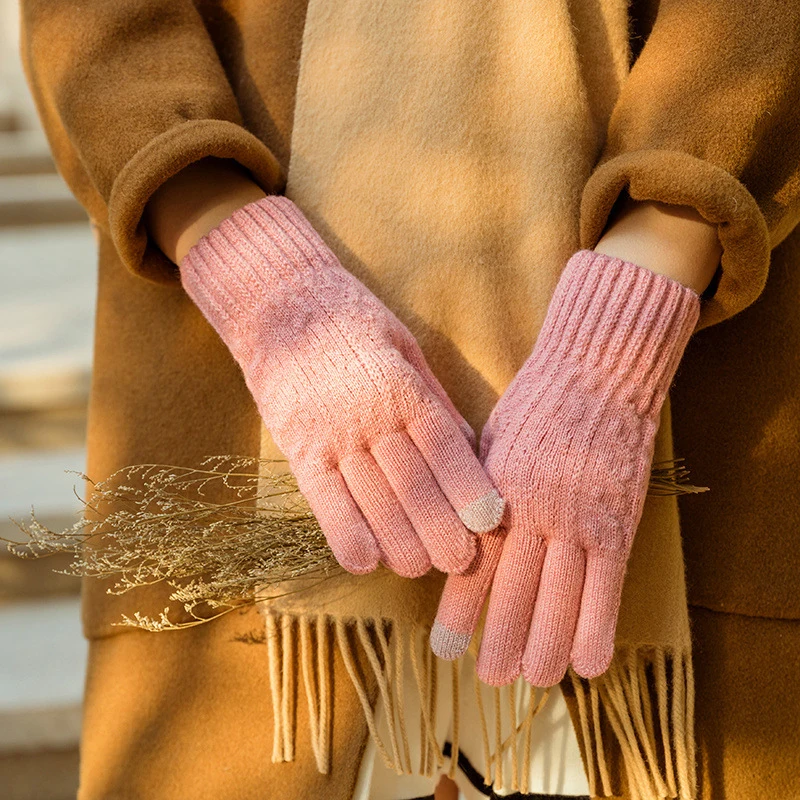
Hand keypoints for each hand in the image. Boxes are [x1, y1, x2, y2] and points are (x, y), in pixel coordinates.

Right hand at [177, 195, 504, 577]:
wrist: (280, 304)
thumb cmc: (356, 326)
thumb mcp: (407, 351)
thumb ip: (436, 402)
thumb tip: (470, 449)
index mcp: (403, 388)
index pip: (443, 448)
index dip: (468, 490)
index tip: (490, 524)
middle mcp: (369, 416)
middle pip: (412, 485)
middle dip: (440, 530)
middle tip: (462, 561)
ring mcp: (331, 435)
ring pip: (371, 501)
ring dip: (399, 543)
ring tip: (420, 567)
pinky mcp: (297, 450)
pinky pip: (322, 501)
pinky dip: (345, 535)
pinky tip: (366, 562)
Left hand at [430, 249, 699, 685]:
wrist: (595, 371)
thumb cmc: (535, 406)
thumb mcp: (488, 442)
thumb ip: (473, 493)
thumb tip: (451, 537)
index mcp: (495, 490)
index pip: (473, 563)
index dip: (459, 611)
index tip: (444, 649)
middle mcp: (534, 509)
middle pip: (514, 590)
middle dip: (500, 639)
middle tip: (489, 676)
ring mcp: (580, 517)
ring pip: (561, 597)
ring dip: (545, 645)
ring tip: (532, 678)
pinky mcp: (619, 521)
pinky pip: (609, 585)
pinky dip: (599, 627)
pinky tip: (588, 663)